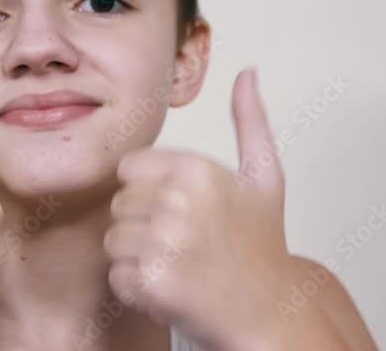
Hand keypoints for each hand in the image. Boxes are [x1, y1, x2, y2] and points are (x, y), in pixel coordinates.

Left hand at [104, 69, 316, 350]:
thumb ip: (250, 121)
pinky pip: (116, 277)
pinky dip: (138, 289)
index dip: (149, 192)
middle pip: (118, 205)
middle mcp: (178, 201)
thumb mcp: (264, 176)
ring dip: (138, 259)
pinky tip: (173, 287)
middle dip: (142, 226)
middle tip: (183, 244)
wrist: (273, 312)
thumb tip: (249, 72)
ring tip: (179, 265)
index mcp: (197, 169)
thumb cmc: (263, 245)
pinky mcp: (152, 281)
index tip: (177, 212)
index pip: (129, 169)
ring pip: (112, 242)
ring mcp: (164, 242)